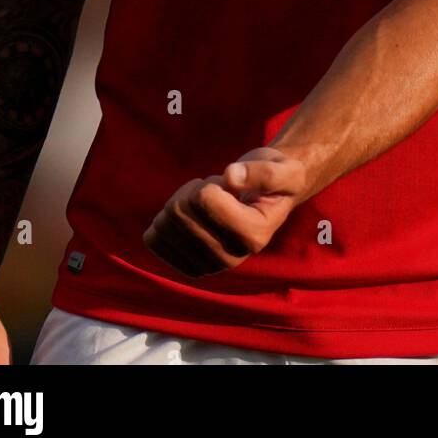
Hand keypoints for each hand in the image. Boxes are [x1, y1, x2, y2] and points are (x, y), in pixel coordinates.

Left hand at [143, 146, 307, 277]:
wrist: (269, 199)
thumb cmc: (277, 180)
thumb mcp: (284, 170)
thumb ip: (263, 173)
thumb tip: (231, 177)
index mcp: (255, 237)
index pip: (204, 200)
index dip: (209, 183)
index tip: (228, 188)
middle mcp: (231, 259)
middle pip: (180, 211)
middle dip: (193, 190)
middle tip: (216, 193)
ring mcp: (207, 267)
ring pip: (164, 223)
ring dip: (181, 202)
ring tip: (207, 205)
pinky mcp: (187, 267)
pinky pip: (154, 239)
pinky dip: (165, 219)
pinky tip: (190, 218)